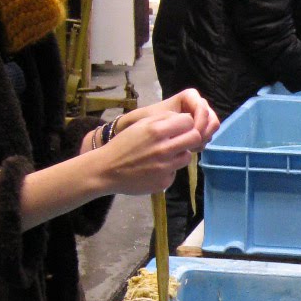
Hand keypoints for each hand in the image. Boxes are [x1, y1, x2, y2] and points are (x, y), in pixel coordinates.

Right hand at [97, 93, 216, 195]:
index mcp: (156, 131)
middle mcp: (163, 149)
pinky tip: (155, 169)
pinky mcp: (164, 182)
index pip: (188, 121)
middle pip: (194, 138)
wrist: (106, 170)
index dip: (185, 123)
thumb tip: (183, 119)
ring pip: (187, 156)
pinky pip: (175, 172)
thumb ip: (162, 119)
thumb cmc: (123, 144)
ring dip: (180, 154)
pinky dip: (168, 170)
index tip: (179, 127)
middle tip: (180, 140)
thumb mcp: (139, 125)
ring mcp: (165, 167)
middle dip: (189, 137)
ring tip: (165, 155)